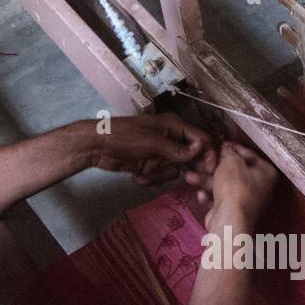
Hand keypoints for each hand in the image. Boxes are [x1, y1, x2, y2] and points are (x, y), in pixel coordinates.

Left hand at [85, 112, 212, 184]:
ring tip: (146, 172)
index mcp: (174, 126)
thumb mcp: (152, 142)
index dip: (208, 154)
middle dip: (184, 170)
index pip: (201, 140)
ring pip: (176, 171)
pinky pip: (161, 176)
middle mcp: (171, 139)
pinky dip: (150, 179)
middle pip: (191, 158)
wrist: (97, 147)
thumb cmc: (124, 136)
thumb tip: (201, 149)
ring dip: (162, 175)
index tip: (208, 170)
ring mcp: (161, 153)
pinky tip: (137, 175)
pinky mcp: (151, 165)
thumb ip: (177, 149)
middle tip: (182, 178)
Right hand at [190, 142, 275, 230]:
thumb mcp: (230, 161)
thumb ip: (228, 153)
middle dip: (214, 166)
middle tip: (203, 162)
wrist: (228, 219)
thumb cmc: (235, 189)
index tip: (221, 145)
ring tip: (192, 176)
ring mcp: (246, 201)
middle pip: (234, 171)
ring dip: (206, 180)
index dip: (233, 148)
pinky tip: (201, 194)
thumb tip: (226, 151)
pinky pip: (219, 199)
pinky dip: (209, 196)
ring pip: (223, 185)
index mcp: (266, 173)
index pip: (249, 155)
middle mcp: (259, 188)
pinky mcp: (233, 211)